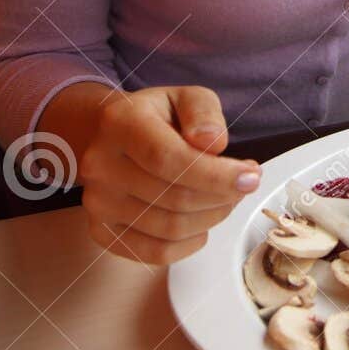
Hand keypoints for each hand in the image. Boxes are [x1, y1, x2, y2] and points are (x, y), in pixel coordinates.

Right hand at [79, 85, 261, 265]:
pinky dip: (190, 242)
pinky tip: (203, 221)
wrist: (112, 137)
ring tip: (226, 198)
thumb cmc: (156, 117)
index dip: (215, 175)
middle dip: (222, 195)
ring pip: (170, 228)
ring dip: (212, 217)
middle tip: (244, 184)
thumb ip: (204, 112)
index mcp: (120, 124)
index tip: (250, 177)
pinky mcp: (101, 231)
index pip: (169, 159)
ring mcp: (98, 202)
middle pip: (174, 197)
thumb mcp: (185, 96)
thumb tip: (213, 143)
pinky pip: (156, 253)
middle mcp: (100, 165)